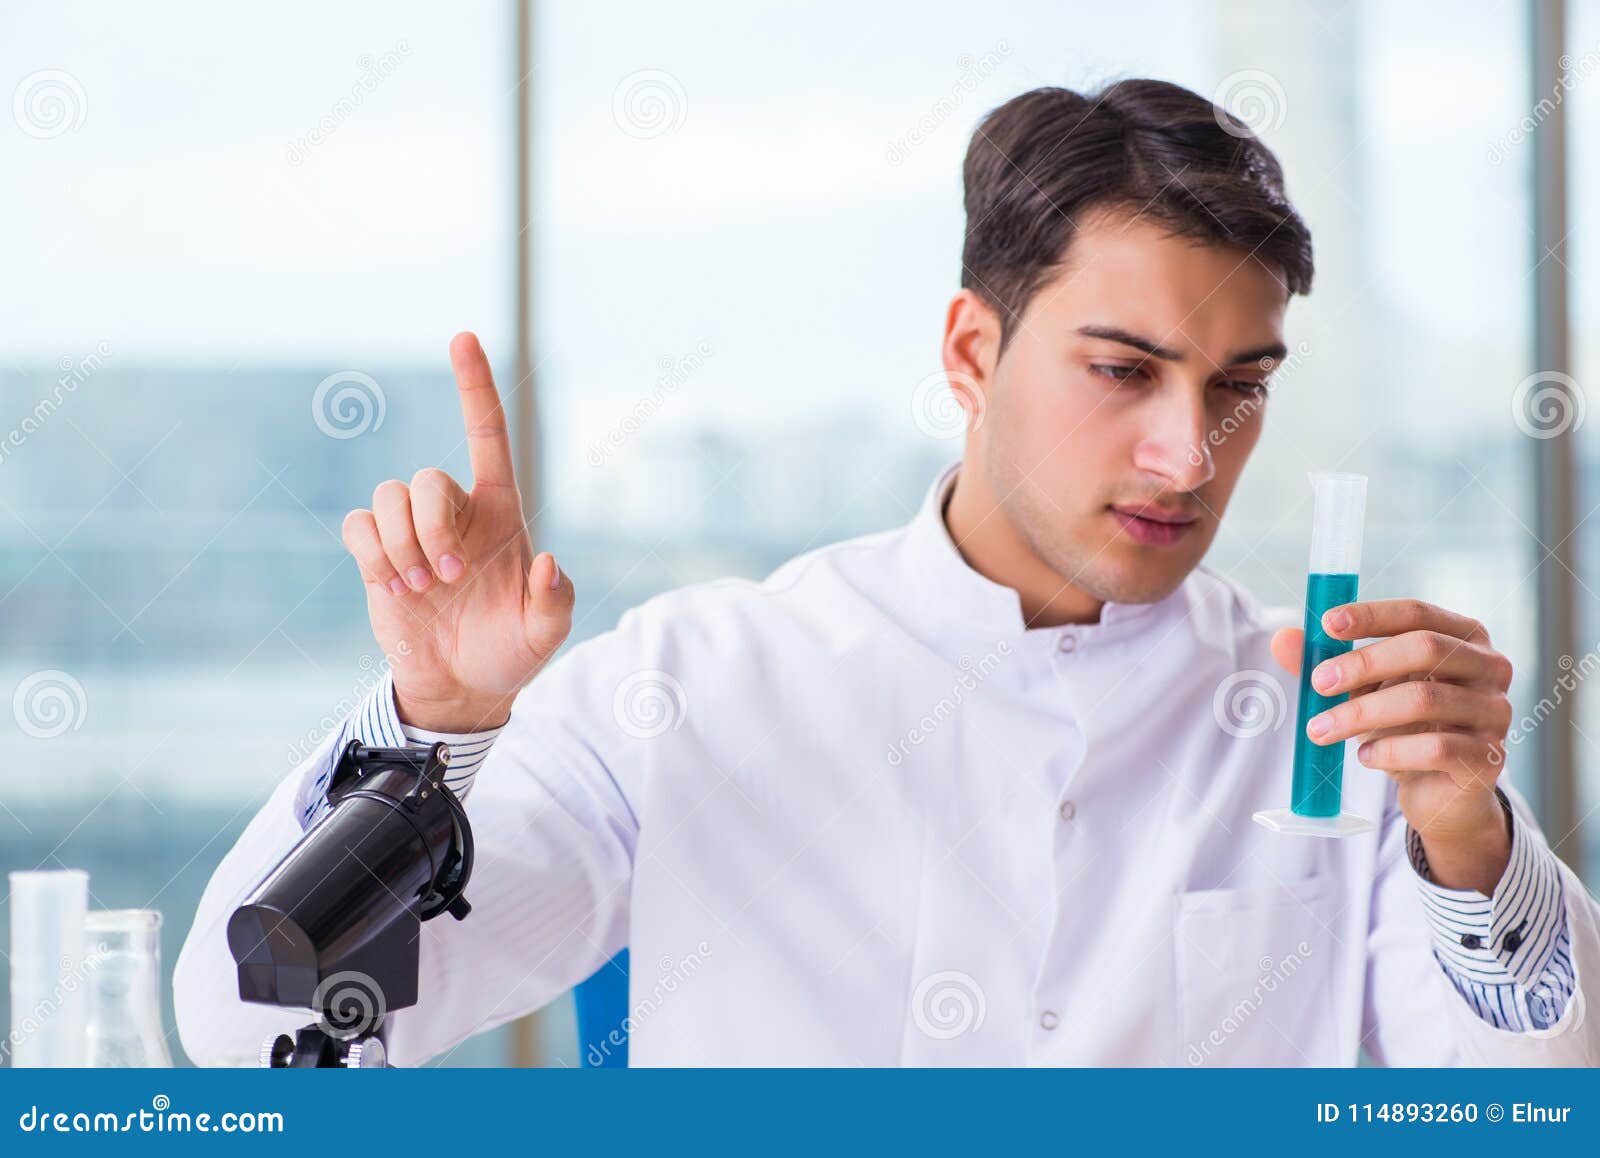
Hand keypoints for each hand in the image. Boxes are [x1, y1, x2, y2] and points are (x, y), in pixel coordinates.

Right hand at [340, 332, 573, 731]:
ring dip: (401, 544)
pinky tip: (394, 586)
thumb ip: (555, 600)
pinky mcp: (376, 555)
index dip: (474, 386)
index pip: (487, 434)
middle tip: (449, 577)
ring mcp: (412, 531)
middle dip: (433, 526)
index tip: (463, 337)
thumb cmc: (511, 650)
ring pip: (387, 496)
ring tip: (423, 588)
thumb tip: (547, 562)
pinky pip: (358, 526)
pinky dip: (372, 553)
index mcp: (501, 512)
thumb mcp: (545, 632)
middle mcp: (455, 512)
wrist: (463, 686)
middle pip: (426, 479)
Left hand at [1270, 598, 1512, 894]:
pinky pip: (1437, 748)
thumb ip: (1327, 663)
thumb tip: (1282, 638)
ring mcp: (1495, 712)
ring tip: (1322, 730)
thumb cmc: (1403, 727)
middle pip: (1425, 648)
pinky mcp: (1489, 759)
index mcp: (1463, 636)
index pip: (1418, 613)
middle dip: (1363, 663)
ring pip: (1425, 699)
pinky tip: (1365, 757)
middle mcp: (1490, 667)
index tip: (1326, 624)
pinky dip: (1391, 751)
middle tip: (1318, 682)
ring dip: (1362, 713)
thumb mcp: (1363, 691)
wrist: (1440, 794)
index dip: (1372, 615)